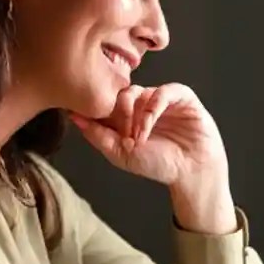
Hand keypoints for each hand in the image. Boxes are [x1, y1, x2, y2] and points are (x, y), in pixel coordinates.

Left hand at [70, 83, 227, 189]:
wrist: (191, 172)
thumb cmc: (159, 165)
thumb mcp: (120, 154)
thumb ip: (97, 135)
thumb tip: (73, 116)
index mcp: (128, 115)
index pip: (106, 102)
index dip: (100, 112)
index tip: (97, 125)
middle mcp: (143, 104)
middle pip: (119, 93)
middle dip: (118, 114)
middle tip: (124, 136)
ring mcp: (162, 99)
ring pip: (139, 91)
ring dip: (135, 114)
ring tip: (138, 137)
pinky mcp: (182, 97)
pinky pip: (164, 92)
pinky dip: (153, 107)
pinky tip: (149, 125)